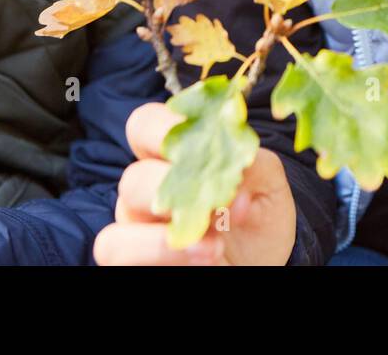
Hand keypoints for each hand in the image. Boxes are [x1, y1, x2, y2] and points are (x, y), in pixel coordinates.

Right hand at [94, 101, 296, 264]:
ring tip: (215, 242)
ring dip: (169, 224)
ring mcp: (136, 222)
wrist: (262, 262)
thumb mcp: (269, 186)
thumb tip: (237, 158)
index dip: (163, 126)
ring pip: (124, 208)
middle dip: (174, 187)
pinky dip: (157, 251)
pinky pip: (117, 249)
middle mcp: (147, 184)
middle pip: (134, 173)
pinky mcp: (132, 255)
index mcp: (174, 155)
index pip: (146, 125)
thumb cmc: (257, 218)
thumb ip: (253, 163)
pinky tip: (202, 255)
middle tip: (216, 202)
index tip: (201, 139)